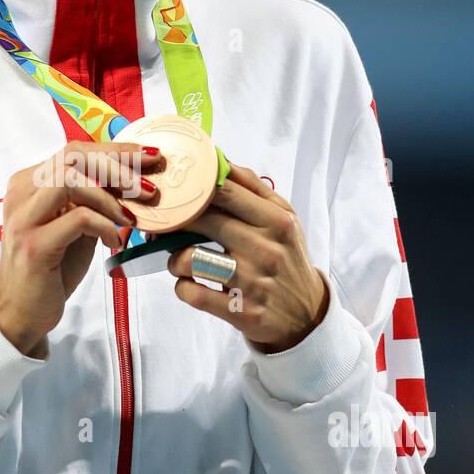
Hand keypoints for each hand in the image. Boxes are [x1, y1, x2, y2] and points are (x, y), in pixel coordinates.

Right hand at [0, 140, 162, 355]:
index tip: (150, 157)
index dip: (116, 150)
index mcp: (29, 183)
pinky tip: (114, 241)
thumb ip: (93, 200)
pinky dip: (104, 225)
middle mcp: (21, 194)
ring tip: (130, 219)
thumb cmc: (52, 268)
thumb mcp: (75, 226)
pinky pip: (78, 218)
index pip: (75, 151)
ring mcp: (24, 219)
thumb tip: (136, 178)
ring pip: (70, 180)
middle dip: (119, 166)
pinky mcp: (34, 245)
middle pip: (73, 157)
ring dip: (110, 197)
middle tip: (149, 188)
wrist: (22, 311)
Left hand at [166, 163, 328, 351]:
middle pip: (202, 221)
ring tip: (180, 260)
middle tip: (166, 224)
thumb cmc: (287, 257)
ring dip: (175, 259)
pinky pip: (192, 294)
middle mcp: (265, 249)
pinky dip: (183, 287)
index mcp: (276, 221)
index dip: (193, 187)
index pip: (225, 191)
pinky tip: (190, 284)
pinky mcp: (241, 313)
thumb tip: (220, 159)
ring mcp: (252, 283)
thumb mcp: (284, 218)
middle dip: (176, 220)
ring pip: (189, 259)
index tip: (178, 190)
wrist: (306, 314)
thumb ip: (254, 188)